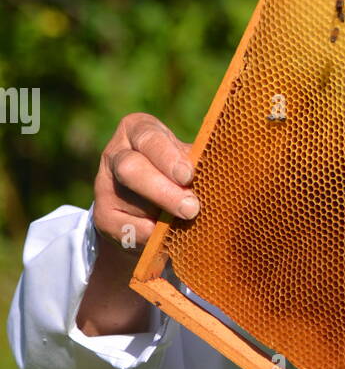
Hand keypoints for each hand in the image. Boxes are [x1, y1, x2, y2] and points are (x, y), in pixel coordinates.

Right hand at [92, 112, 198, 252]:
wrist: (149, 210)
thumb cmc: (178, 176)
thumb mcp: (186, 161)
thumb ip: (196, 164)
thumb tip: (218, 172)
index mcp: (138, 130)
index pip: (149, 139)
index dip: (168, 158)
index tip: (187, 176)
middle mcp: (116, 153)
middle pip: (131, 169)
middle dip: (163, 191)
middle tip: (190, 208)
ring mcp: (104, 185)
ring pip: (130, 202)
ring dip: (161, 217)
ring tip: (185, 224)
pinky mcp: (102, 216)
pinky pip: (128, 229)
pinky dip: (151, 236)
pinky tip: (166, 238)